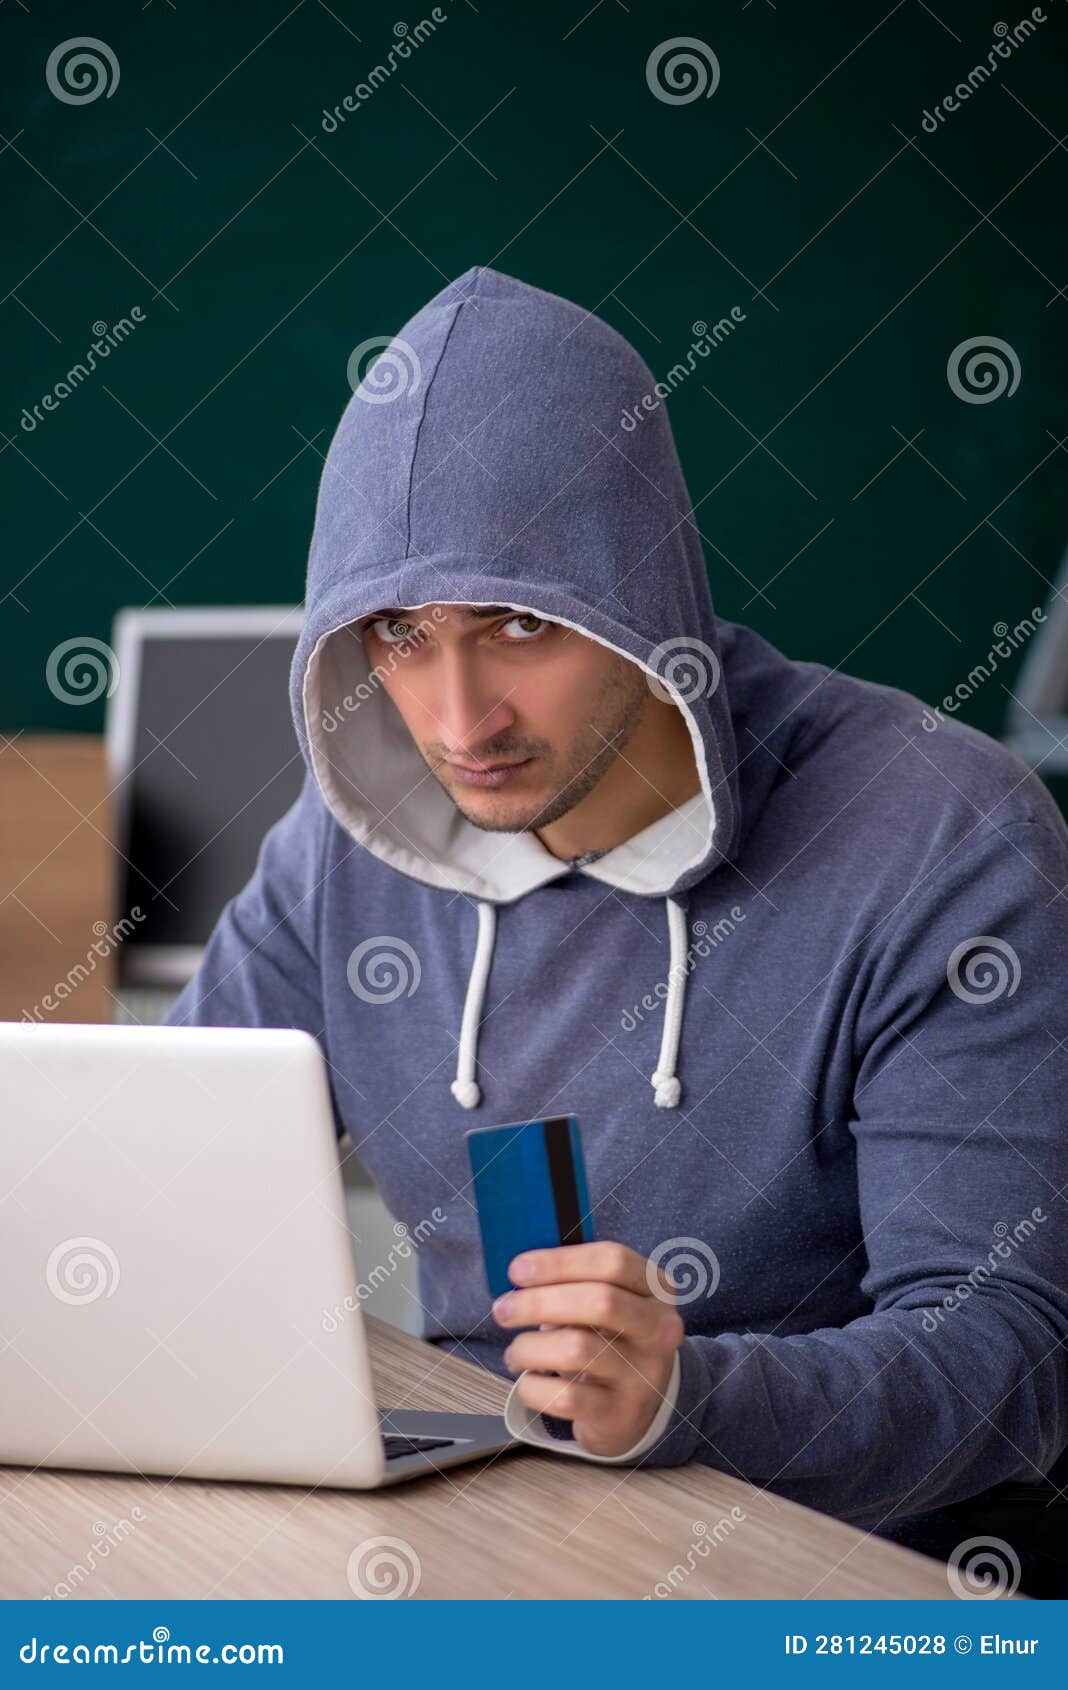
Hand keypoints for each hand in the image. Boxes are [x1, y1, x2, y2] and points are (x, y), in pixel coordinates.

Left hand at [493, 1241, 683, 1457]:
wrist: (634, 1406)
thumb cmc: (607, 1340)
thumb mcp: (605, 1302)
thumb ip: (571, 1281)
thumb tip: (520, 1270)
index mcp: (654, 1290)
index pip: (613, 1261)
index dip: (560, 1261)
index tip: (518, 1269)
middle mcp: (659, 1329)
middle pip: (600, 1301)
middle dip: (539, 1302)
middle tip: (503, 1310)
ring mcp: (643, 1374)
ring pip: (577, 1350)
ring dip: (530, 1347)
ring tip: (515, 1352)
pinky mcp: (621, 1413)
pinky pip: (566, 1396)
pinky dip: (534, 1386)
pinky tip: (528, 1381)